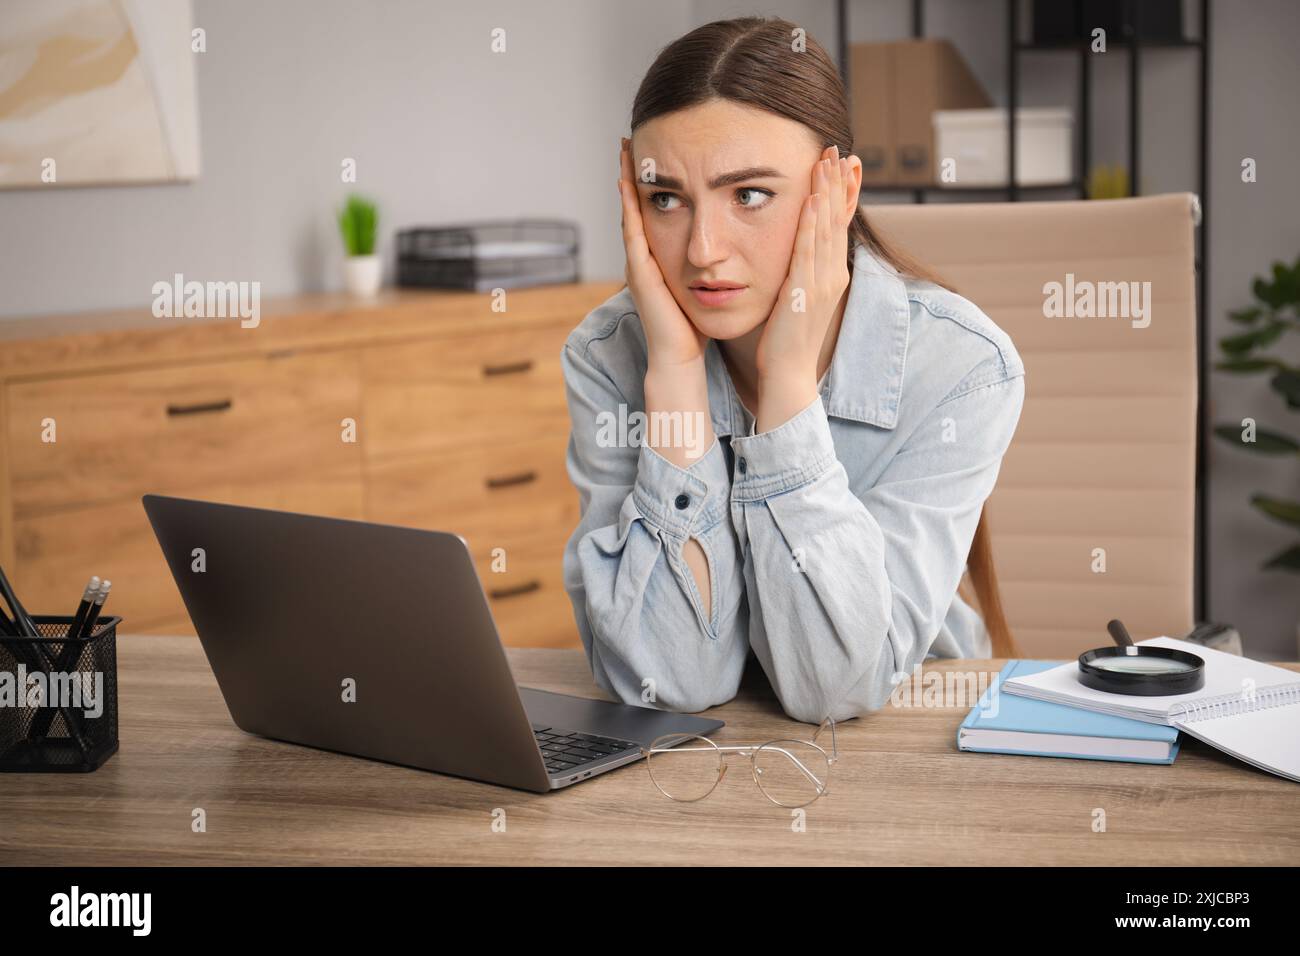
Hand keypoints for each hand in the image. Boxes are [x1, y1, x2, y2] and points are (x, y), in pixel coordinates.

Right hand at [617, 137, 707, 372]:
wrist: (680, 357)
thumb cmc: (698, 327)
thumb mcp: (708, 286)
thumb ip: (716, 266)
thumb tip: (739, 247)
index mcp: (664, 258)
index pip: (662, 212)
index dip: (659, 183)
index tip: (660, 152)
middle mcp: (647, 257)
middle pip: (640, 206)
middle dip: (636, 173)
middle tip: (634, 138)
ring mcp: (640, 263)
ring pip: (632, 212)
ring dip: (627, 180)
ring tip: (625, 149)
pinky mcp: (640, 272)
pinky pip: (632, 231)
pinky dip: (628, 205)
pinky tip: (626, 181)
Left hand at [753, 146, 856, 430]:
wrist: (788, 374)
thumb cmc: (785, 340)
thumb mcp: (796, 298)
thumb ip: (798, 273)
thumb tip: (794, 253)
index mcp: (831, 275)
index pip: (839, 225)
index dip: (843, 193)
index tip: (844, 163)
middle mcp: (832, 275)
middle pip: (838, 220)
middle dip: (839, 183)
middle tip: (839, 149)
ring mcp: (821, 283)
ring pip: (826, 229)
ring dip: (827, 193)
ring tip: (828, 161)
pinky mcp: (804, 291)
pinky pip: (808, 250)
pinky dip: (810, 223)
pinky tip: (811, 199)